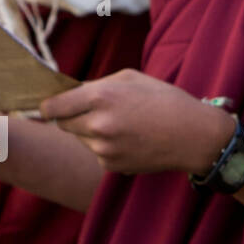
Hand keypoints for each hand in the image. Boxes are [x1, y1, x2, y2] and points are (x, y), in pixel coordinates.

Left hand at [40, 70, 236, 176]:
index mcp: (101, 96)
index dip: (49, 106)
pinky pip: (96, 153)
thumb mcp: (133, 78)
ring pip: (80, 139)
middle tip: (97, 112)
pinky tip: (131, 140)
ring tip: (123, 125)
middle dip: (73, 117)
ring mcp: (103, 148)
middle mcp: (97, 124)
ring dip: (91, 132)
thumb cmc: (166, 100)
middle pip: (63, 124)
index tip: (54, 106)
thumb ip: (98, 84)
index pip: (52, 107)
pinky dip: (106, 147)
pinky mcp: (110, 165)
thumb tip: (72, 93)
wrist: (193, 135)